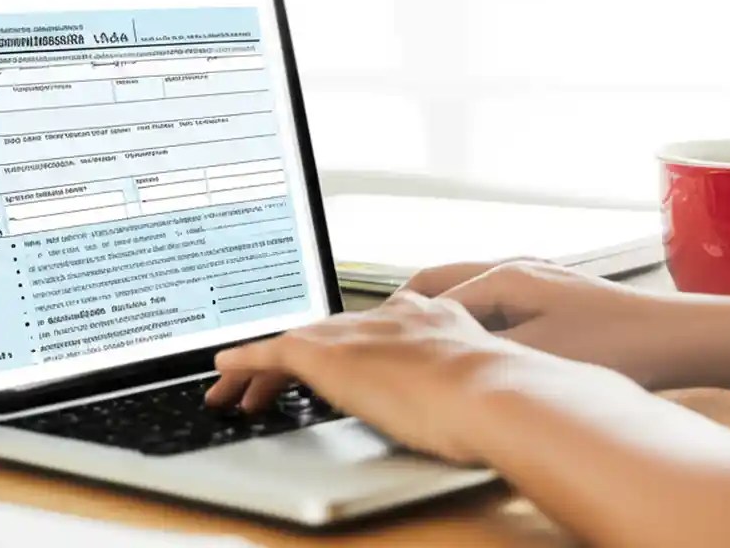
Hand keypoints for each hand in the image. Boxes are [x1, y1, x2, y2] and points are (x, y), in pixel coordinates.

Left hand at [205, 290, 539, 462]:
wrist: (493, 391)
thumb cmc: (504, 400)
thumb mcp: (491, 386)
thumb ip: (478, 388)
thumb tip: (486, 411)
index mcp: (434, 320)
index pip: (377, 330)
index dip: (354, 347)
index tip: (349, 362)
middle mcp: (392, 317)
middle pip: (330, 334)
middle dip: (302, 358)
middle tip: (276, 380)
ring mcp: (360, 332)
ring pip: (297, 343)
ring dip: (264, 368)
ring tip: (238, 391)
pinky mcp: (328, 353)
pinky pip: (272, 353)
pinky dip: (246, 362)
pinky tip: (225, 372)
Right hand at [402, 260, 676, 387]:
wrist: (679, 338)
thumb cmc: (618, 345)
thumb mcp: (537, 358)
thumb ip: (481, 354)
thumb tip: (435, 357)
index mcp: (504, 277)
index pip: (427, 294)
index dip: (399, 324)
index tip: (376, 349)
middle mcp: (516, 269)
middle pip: (442, 283)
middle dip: (411, 312)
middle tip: (386, 346)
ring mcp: (535, 281)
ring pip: (468, 294)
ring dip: (445, 318)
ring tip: (426, 353)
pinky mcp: (553, 299)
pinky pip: (495, 306)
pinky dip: (475, 325)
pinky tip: (479, 355)